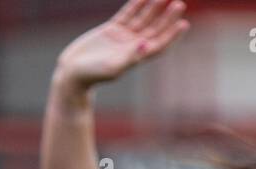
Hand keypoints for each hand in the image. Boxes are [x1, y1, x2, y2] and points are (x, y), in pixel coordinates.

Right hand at [55, 0, 188, 91]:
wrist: (71, 73)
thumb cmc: (92, 75)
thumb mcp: (112, 68)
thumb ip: (130, 57)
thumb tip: (145, 44)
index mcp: (137, 57)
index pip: (160, 44)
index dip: (172, 34)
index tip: (183, 23)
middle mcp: (133, 46)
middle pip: (155, 29)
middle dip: (167, 17)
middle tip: (179, 4)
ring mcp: (123, 37)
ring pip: (143, 18)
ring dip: (154, 7)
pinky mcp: (111, 29)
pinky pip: (127, 13)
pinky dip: (136, 4)